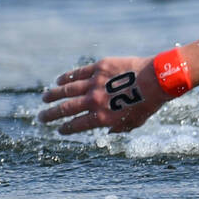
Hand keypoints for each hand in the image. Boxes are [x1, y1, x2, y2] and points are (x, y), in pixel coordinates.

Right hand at [39, 57, 168, 134]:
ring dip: (53, 95)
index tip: (59, 129)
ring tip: (44, 98)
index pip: (77, 125)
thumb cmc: (149, 103)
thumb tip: (107, 130)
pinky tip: (58, 81)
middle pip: (65, 109)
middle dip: (51, 114)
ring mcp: (95, 83)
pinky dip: (66, 78)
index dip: (65, 128)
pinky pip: (78, 73)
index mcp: (102, 117)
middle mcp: (95, 101)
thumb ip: (119, 128)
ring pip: (66, 90)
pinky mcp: (99, 67)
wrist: (158, 80)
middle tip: (41, 117)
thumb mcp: (135, 122)